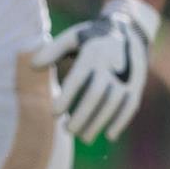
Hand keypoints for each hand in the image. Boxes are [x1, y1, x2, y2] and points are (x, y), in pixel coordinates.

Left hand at [32, 0, 157, 142]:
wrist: (129, 30)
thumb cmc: (91, 38)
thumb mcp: (73, 37)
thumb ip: (52, 51)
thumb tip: (33, 66)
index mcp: (92, 53)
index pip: (78, 78)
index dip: (67, 97)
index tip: (54, 114)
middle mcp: (111, 65)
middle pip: (96, 94)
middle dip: (82, 114)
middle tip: (68, 130)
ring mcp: (127, 76)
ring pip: (114, 103)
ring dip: (99, 122)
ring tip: (83, 138)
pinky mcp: (136, 85)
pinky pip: (131, 105)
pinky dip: (122, 121)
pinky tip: (109, 136)